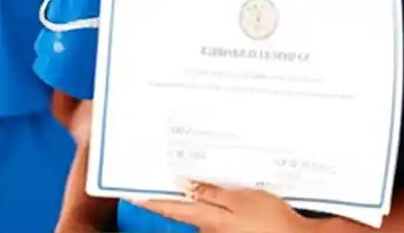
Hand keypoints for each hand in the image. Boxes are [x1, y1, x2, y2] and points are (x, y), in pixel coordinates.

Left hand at [133, 181, 318, 232]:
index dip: (152, 200)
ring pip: (206, 213)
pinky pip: (220, 218)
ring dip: (207, 198)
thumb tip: (184, 183)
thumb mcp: (242, 199)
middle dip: (180, 195)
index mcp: (208, 219)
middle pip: (187, 211)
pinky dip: (223, 206)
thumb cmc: (271, 220)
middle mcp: (210, 229)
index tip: (132, 193)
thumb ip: (211, 193)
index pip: (172, 208)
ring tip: (217, 181)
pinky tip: (237, 199)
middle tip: (172, 175)